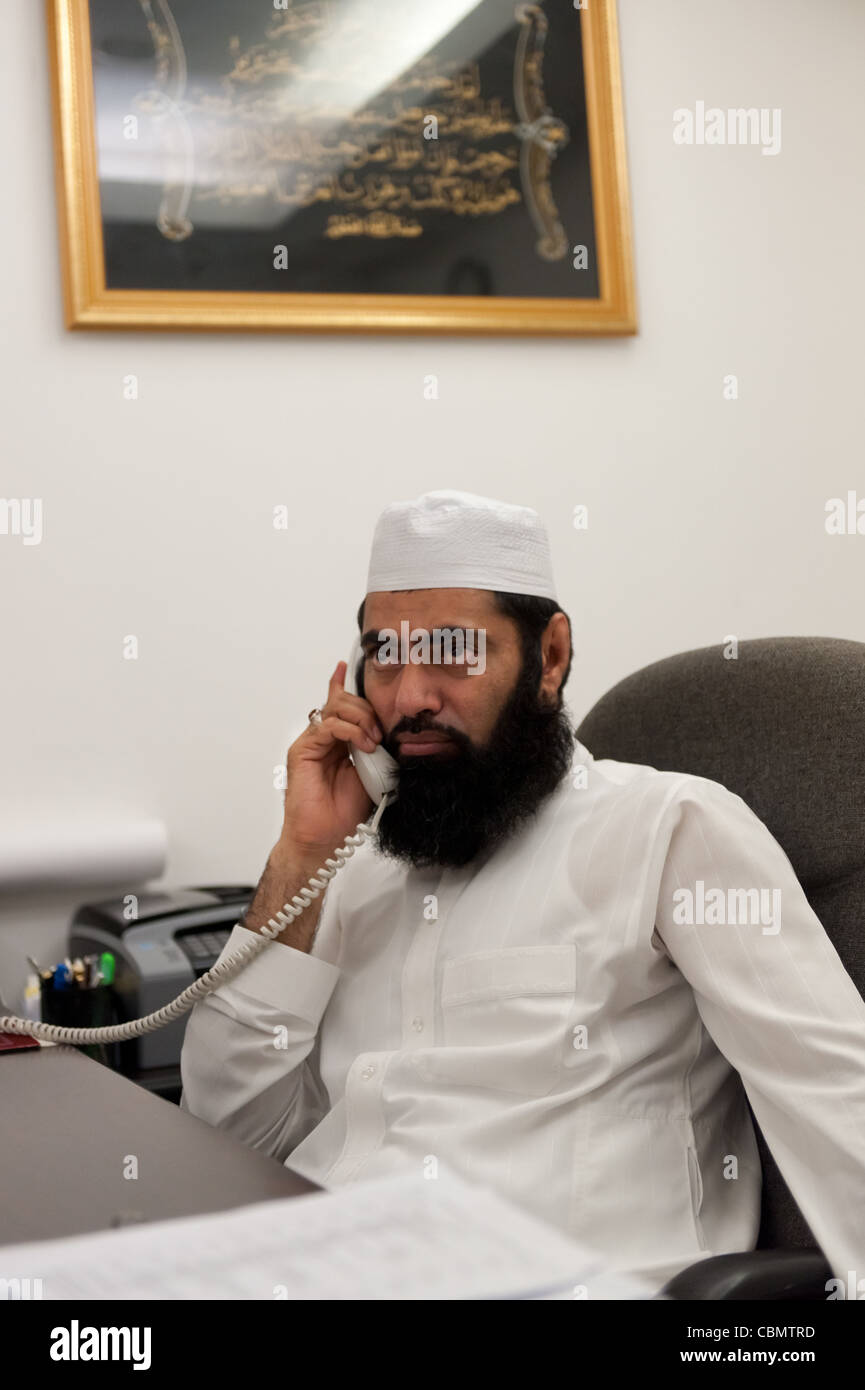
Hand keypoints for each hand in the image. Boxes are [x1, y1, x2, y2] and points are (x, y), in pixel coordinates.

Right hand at [279, 661, 382, 854]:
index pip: (341, 705)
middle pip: (343, 702)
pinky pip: (327, 725)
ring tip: (372, 741)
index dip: (344, 685)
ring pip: (336, 709)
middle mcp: (323, 738)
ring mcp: (311, 742)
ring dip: (361, 719)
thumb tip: (390, 733)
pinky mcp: (302, 750)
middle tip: (379, 733)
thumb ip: (376, 749)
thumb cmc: (346, 811)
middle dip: (366, 710)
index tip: (348, 666)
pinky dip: (349, 730)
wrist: (325, 837)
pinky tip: (362, 744)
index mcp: (338, 741)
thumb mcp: (373, 772)